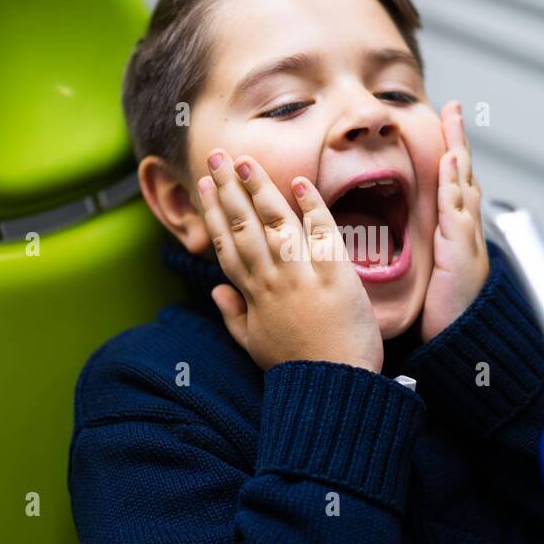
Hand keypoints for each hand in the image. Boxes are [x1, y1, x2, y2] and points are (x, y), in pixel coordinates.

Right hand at [198, 149, 383, 373]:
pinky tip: (299, 182)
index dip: (215, 213)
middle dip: (229, 189)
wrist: (336, 388)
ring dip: (259, 189)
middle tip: (216, 156)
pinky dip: (311, 208)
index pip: (227, 245)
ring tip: (245, 161)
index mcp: (253, 296)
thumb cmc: (300, 367)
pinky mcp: (334, 277)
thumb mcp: (256, 345)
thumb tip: (215, 290)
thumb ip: (234, 315)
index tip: (207, 185)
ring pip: (275, 225)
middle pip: (244, 227)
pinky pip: (321, 235)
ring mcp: (302, 277)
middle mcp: (272, 281)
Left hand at [420, 101, 489, 342]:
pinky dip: (455, 183)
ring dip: (458, 149)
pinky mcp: (460, 247)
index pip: (452, 181)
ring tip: (453, 120)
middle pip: (463, 173)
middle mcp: (464, 226)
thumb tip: (404, 230)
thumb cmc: (446, 308)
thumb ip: (426, 246)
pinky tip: (451, 162)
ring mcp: (464, 234)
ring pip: (463, 183)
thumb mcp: (433, 268)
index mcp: (455, 229)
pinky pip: (456, 209)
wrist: (463, 335)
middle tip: (454, 109)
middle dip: (459, 139)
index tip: (443, 125)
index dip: (449, 152)